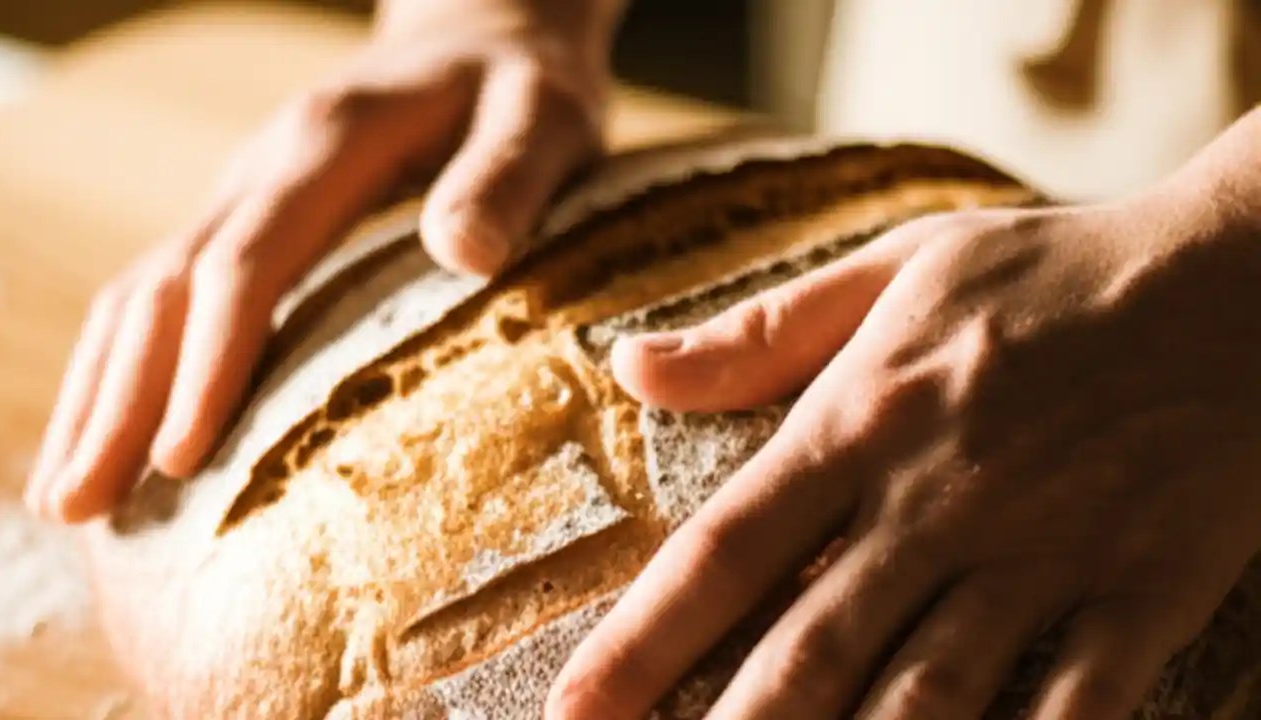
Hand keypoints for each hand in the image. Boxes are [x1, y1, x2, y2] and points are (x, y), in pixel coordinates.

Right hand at [25, 0, 618, 521]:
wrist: (480, 36)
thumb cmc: (521, 88)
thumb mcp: (541, 117)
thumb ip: (508, 178)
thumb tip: (462, 252)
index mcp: (329, 144)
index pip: (248, 264)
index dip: (210, 361)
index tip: (181, 458)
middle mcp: (263, 169)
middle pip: (165, 289)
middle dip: (118, 401)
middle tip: (76, 509)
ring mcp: (244, 193)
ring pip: (141, 294)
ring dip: (98, 393)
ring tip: (68, 497)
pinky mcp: (247, 219)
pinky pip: (165, 294)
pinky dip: (125, 366)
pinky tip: (112, 430)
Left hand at [548, 115, 1260, 717]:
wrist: (1239, 274)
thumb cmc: (1051, 271)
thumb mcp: (893, 272)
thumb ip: (759, 333)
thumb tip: (632, 367)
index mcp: (864, 420)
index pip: (725, 550)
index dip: (638, 642)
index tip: (574, 710)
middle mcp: (938, 500)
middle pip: (808, 650)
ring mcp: (1044, 555)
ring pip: (923, 699)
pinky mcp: (1142, 594)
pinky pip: (1070, 710)